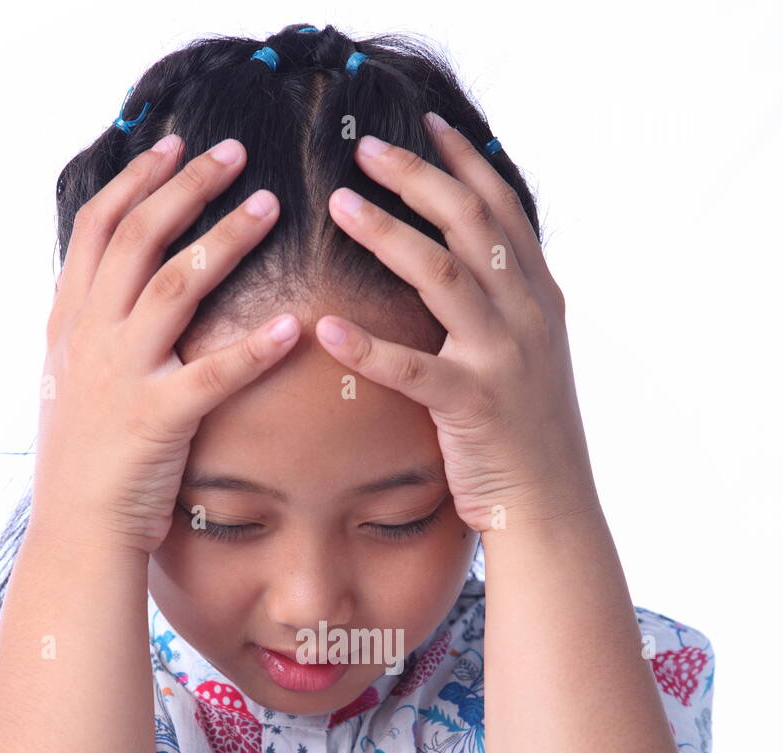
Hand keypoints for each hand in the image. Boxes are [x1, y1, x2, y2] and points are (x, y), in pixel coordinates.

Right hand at [33, 136, 300, 554]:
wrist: (77, 529)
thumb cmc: (87, 459)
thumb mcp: (74, 381)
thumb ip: (98, 332)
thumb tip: (124, 292)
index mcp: (71, 322)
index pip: (98, 226)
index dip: (137, 179)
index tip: (174, 146)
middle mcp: (91, 337)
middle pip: (138, 236)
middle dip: (186, 186)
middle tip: (234, 152)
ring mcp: (122, 374)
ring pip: (173, 284)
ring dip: (224, 239)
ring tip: (271, 206)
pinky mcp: (157, 419)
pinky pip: (213, 374)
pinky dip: (254, 348)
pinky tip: (293, 327)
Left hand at [314, 118, 599, 531]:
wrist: (550, 505)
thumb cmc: (526, 433)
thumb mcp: (530, 354)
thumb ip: (506, 303)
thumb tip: (470, 262)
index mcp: (539, 297)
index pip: (501, 209)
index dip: (464, 162)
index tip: (427, 125)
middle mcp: (527, 316)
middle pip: (470, 223)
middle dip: (417, 178)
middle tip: (365, 149)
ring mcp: (503, 358)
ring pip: (443, 275)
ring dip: (388, 234)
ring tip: (341, 205)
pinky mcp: (473, 405)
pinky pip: (413, 368)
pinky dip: (367, 347)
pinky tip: (325, 329)